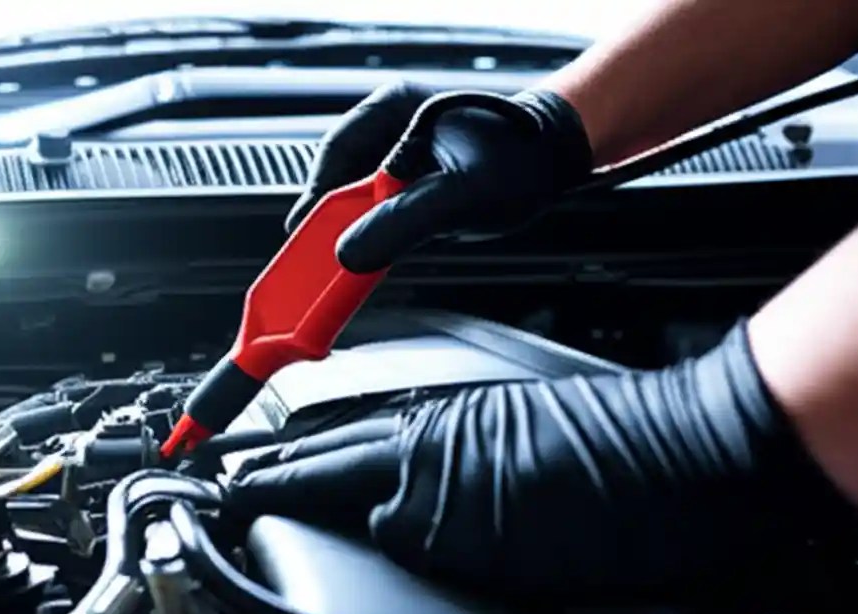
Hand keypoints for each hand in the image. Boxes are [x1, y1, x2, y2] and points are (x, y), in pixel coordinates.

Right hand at [227, 322, 852, 596]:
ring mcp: (463, 423)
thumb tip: (354, 515)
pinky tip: (370, 473)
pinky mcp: (494, 430)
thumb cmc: (612, 495)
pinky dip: (368, 457)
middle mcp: (432, 424)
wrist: (696, 462)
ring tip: (278, 476)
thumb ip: (403, 522)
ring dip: (314, 460)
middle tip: (227, 482)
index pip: (307, 470)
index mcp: (418, 448)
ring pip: (362, 441)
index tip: (209, 489)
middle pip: (326, 447)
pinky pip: (405, 441)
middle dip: (270, 467)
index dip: (254, 484)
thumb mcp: (487, 532)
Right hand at [288, 82, 595, 272]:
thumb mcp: (461, 196)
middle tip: (322, 260)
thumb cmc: (521, 161)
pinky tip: (376, 253)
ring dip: (353, 231)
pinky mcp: (406, 180)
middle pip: (337, 181)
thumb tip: (350, 254)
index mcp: (392, 109)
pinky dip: (371, 234)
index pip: (333, 157)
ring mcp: (395, 153)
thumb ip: (403, 224)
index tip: (302, 239)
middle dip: (333, 222)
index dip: (314, 203)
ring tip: (351, 259)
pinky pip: (373, 209)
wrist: (555, 162)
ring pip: (353, 199)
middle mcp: (387, 127)